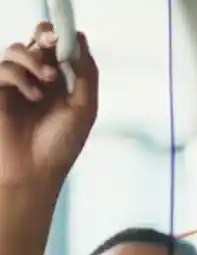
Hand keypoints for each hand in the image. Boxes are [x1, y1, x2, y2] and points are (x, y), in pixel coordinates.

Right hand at [0, 23, 97, 188]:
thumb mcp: (83, 108)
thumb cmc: (60, 145)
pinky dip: (19, 76)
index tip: (67, 37)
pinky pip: (3, 69)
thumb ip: (85, 75)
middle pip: (35, 42)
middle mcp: (36, 79)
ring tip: (48, 81)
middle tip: (52, 44)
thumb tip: (80, 39)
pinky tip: (33, 95)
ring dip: (34, 60)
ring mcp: (14, 85)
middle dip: (44, 37)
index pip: (57, 48)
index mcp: (59, 82)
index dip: (61, 37)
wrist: (35, 172)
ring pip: (17, 51)